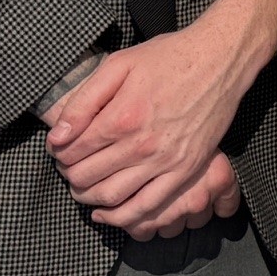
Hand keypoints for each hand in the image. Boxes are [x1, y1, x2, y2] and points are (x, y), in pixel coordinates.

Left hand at [42, 0, 276, 239]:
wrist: (218, 61)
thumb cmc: (168, 58)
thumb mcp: (118, 65)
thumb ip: (83, 101)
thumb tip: (58, 136)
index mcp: (122, 116)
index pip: (74, 151)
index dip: (59, 155)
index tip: (59, 151)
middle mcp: (142, 144)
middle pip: (89, 177)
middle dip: (70, 177)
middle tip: (68, 171)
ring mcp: (166, 161)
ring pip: (113, 197)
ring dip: (90, 199)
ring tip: (83, 191)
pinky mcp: (186, 170)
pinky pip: (149, 206)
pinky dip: (123, 217)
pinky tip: (109, 213)